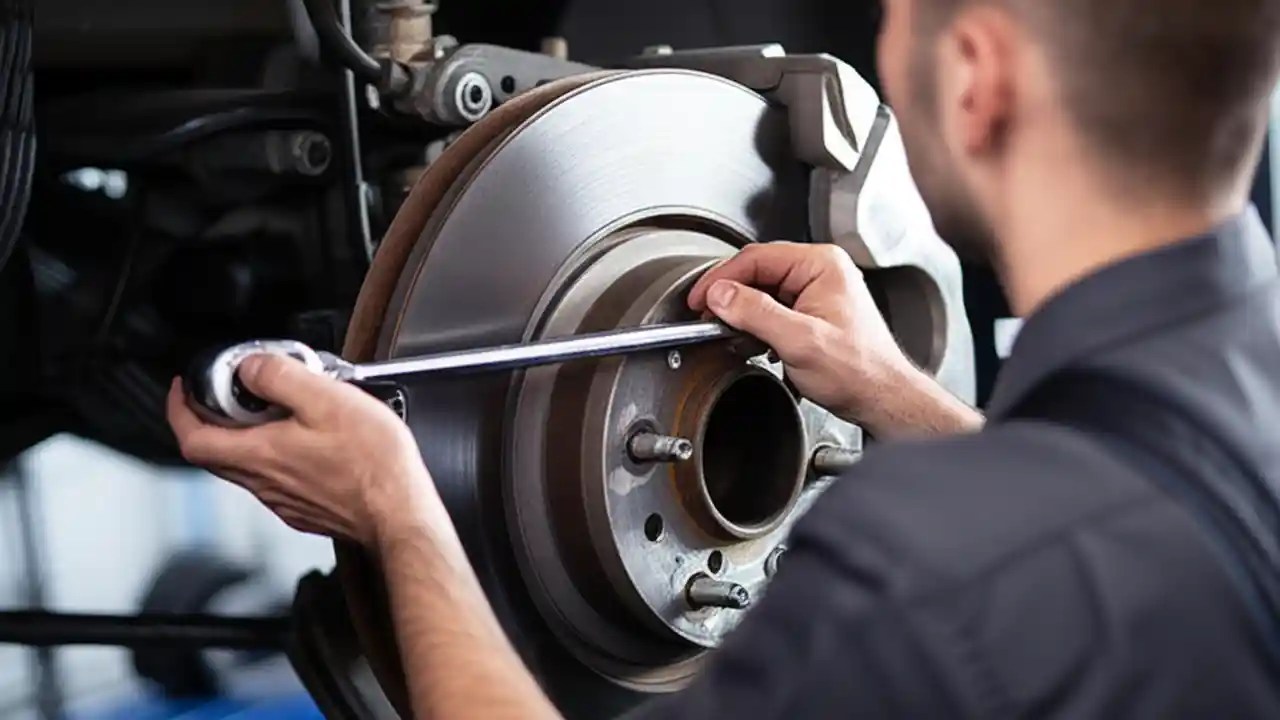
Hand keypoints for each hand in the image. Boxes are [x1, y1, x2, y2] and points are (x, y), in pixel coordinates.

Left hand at [166, 353, 432, 546]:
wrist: (400, 513)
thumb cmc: (372, 463)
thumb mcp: (327, 399)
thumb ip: (281, 377)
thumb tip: (250, 367)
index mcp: (259, 454)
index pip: (192, 438)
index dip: (179, 410)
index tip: (184, 389)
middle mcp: (264, 483)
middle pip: (215, 454)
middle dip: (212, 421)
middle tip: (229, 396)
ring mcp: (283, 501)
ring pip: (245, 467)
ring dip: (247, 438)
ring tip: (279, 414)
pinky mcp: (305, 511)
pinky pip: (274, 481)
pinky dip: (276, 458)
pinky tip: (307, 445)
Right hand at [688, 242, 916, 425]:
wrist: (882, 397)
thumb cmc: (858, 371)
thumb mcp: (799, 341)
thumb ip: (756, 313)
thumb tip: (720, 294)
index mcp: (822, 264)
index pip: (756, 258)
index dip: (721, 278)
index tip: (700, 298)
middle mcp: (821, 271)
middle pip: (757, 271)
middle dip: (728, 293)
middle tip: (704, 313)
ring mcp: (818, 290)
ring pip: (763, 289)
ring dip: (741, 308)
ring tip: (724, 327)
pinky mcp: (813, 311)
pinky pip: (774, 307)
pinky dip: (755, 321)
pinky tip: (749, 338)